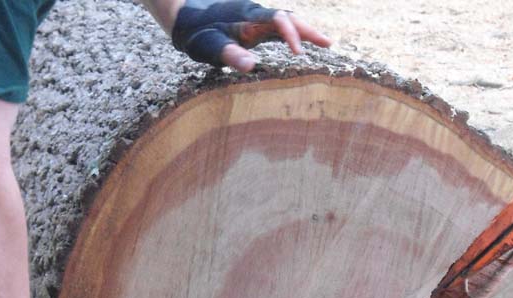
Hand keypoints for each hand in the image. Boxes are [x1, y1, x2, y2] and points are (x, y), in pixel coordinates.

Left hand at [172, 1, 330, 72]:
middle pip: (289, 19)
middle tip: (329, 44)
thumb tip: (251, 66)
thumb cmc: (195, 32)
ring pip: (285, 23)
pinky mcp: (251, 28)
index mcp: (249, 16)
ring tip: (325, 44)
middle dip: (309, 31)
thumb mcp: (208, 46)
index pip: (278, 19)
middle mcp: (256, 15)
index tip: (298, 53)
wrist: (183, 16)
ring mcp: (254, 21)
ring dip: (304, 32)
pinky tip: (299, 47)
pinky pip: (277, 30)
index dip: (291, 34)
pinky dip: (291, 36)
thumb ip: (229, 54)